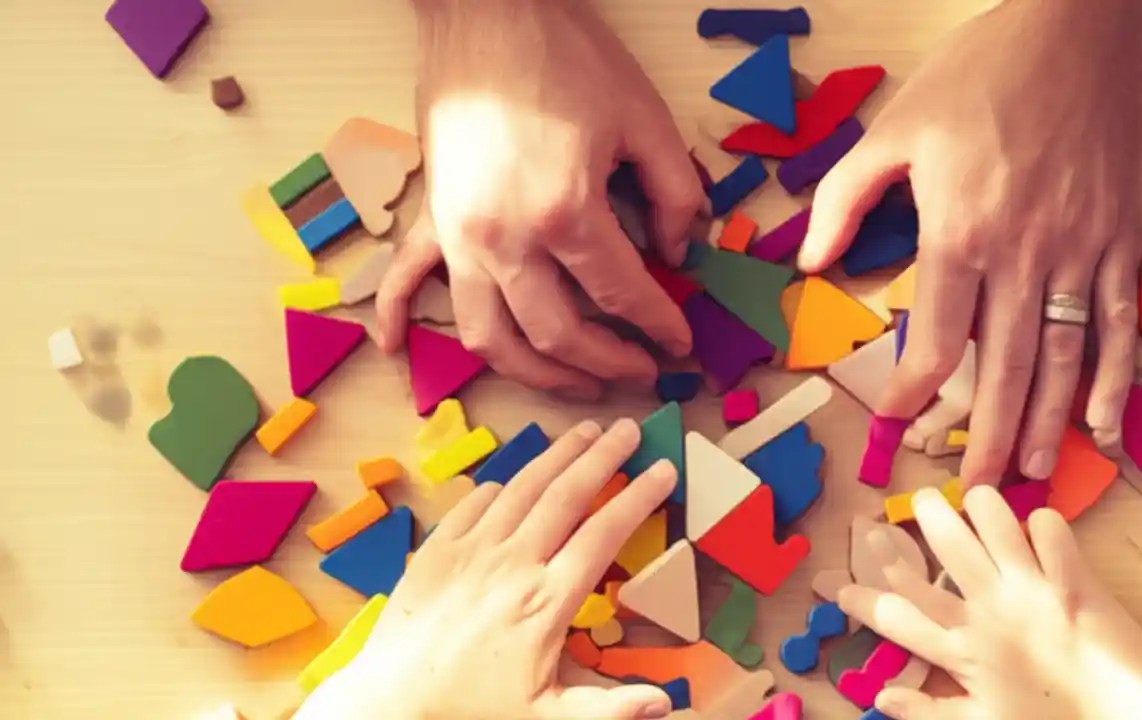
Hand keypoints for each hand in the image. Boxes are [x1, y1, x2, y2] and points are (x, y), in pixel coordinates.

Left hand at [295, 419, 677, 719]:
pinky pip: (475, 502)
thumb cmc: (471, 712)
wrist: (390, 703)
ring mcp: (471, 551)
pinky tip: (516, 478)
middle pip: (567, 494)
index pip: (604, 533)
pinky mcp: (436, 549)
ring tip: (586, 431)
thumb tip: (666, 704)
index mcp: (546, 602)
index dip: (638, 496)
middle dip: (603, 456)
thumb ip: (608, 710)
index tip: (664, 469)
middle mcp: (512, 564)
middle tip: (629, 428)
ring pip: (524, 486)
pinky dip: (502, 483)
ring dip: (558, 454)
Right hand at [375, 0, 700, 399]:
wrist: (486, 9)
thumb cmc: (565, 56)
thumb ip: (673, 192)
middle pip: (555, 334)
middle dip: (605, 363)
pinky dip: (399, 320)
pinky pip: (405, 279)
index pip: (621, 293)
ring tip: (572, 383)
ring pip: (488, 335)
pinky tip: (395, 352)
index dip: (657, 324)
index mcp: (564, 213)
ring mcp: (458, 235)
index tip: (678, 343)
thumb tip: (678, 248)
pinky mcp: (430, 217)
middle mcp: (504, 239)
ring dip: (531, 373)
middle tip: (639, 372)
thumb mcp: (643, 118)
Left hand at [799, 0, 1141, 482]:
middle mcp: (1024, 254)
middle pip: (1003, 369)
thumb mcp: (890, 130)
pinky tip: (1102, 423)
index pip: (936, 342)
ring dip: (1043, 424)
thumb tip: (807, 264)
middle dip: (981, 436)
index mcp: (960, 232)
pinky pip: (1117, 322)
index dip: (911, 394)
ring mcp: (1079, 250)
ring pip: (1062, 358)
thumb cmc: (976, 77)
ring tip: (1025, 474)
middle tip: (967, 491)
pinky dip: (1112, 377)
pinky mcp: (1118, 238)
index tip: (892, 423)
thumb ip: (842, 202)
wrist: (1075, 32)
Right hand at [838, 485, 1141, 718]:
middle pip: (937, 562)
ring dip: (976, 512)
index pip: (898, 618)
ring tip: (966, 492)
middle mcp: (989, 616)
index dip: (861, 599)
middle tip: (888, 510)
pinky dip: (1045, 525)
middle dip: (908, 533)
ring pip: (991, 536)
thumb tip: (878, 695)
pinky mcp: (1074, 583)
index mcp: (963, 651)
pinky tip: (1037, 517)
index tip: (832, 582)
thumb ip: (928, 711)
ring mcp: (1031, 595)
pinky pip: (1054, 538)